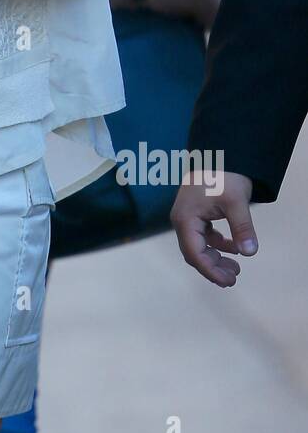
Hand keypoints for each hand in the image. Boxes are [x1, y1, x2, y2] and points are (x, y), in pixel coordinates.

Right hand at [170, 170, 257, 286]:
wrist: (219, 151)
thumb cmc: (223, 174)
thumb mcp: (236, 202)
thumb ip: (242, 228)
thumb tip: (250, 252)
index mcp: (186, 219)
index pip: (194, 253)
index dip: (210, 270)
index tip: (228, 281)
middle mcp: (182, 220)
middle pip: (194, 253)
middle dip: (213, 267)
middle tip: (234, 277)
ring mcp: (187, 217)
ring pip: (198, 246)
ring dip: (215, 258)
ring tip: (236, 268)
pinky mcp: (195, 213)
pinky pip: (203, 236)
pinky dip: (217, 244)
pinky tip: (234, 248)